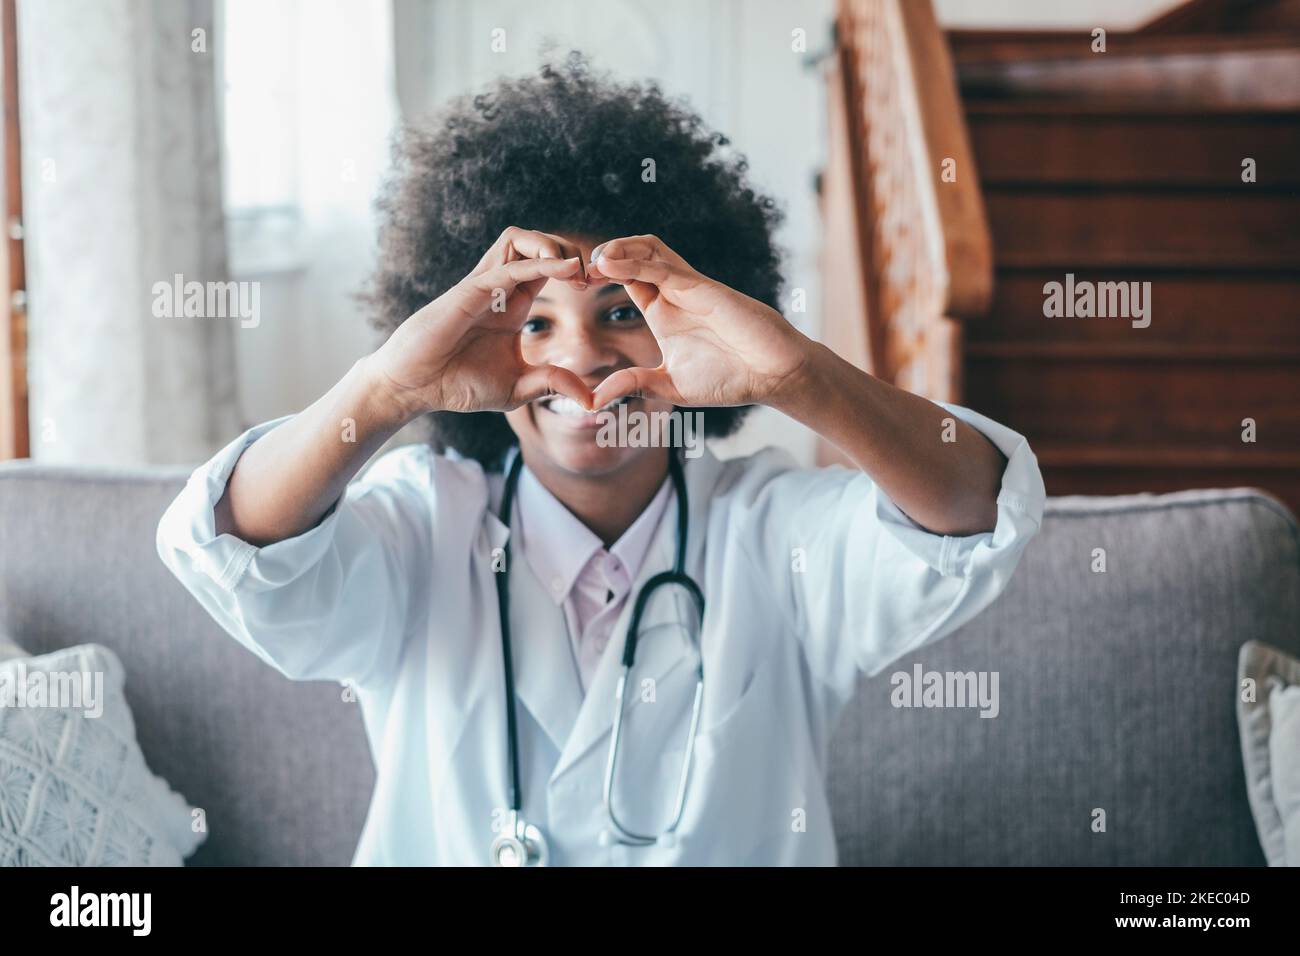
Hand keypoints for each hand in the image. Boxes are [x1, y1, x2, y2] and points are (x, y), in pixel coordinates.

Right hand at [367, 227, 596, 417]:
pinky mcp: (468, 292)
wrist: (414, 388)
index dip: (576, 268)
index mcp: (514, 303)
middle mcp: (499, 287)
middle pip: (536, 242)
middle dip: (569, 250)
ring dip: (551, 245)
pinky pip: (506, 267)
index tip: (596, 287)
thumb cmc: (458, 384)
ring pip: (518, 239)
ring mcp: (483, 286)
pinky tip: (564, 271)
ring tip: (574, 270)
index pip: (549, 266)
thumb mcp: (517, 388)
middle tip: (590, 279)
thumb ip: (552, 385)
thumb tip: (591, 399)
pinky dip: (537, 264)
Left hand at [584, 235, 811, 409]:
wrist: (774, 376)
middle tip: (573, 271)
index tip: (572, 285)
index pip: (626, 278)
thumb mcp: (669, 386)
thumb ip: (633, 385)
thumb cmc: (732, 378)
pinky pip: (664, 268)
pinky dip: (634, 263)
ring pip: (648, 250)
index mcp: (664, 311)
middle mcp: (674, 293)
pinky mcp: (704, 290)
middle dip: (601, 257)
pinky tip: (608, 266)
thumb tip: (592, 399)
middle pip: (633, 255)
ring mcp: (689, 288)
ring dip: (616, 249)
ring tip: (591, 261)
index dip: (598, 275)